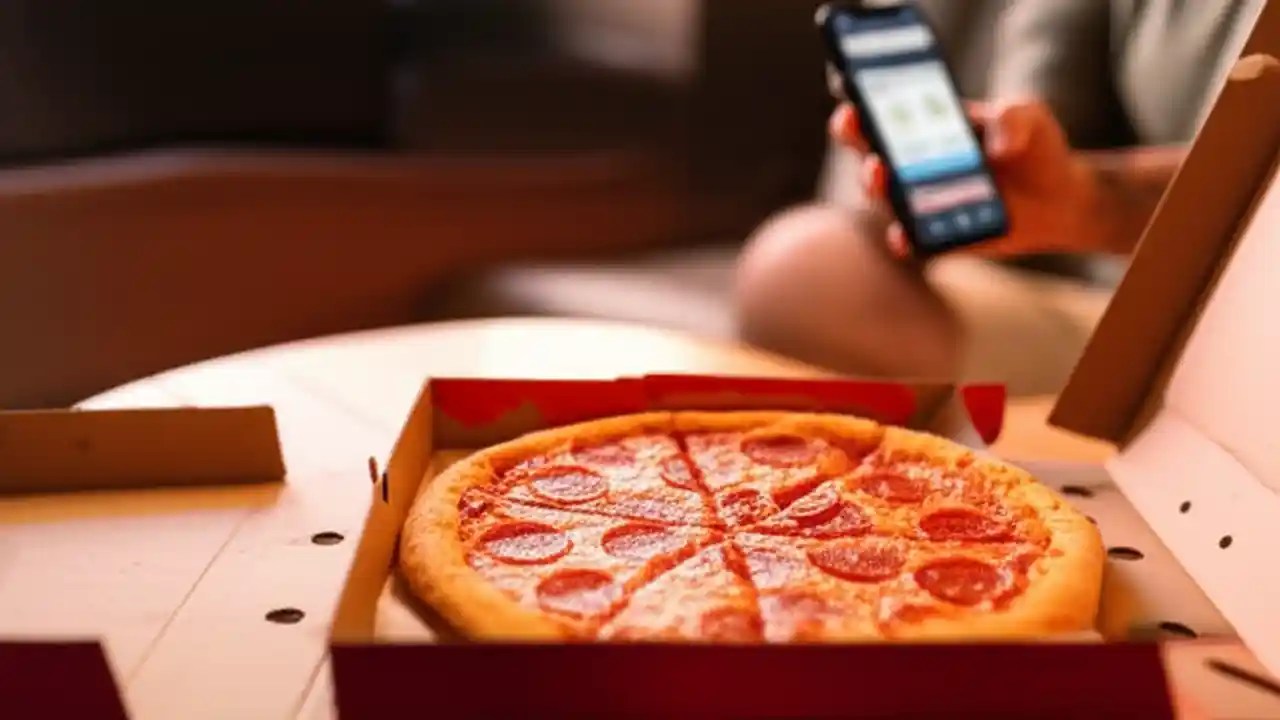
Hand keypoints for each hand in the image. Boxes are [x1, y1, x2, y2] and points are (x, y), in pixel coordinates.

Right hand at [830, 99, 1104, 259]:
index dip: (860, 106)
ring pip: (882, 195)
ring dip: (873, 184)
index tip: (852, 98)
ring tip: (879, 172)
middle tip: (854, 123)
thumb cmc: (1036, 148)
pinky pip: (909, 241)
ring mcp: (921, 202)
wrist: (1061, 197)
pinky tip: (905, 233)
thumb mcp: (1029, 116)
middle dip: (853, 136)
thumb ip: (1014, 115)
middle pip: (868, 150)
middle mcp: (914, 166)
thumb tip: (998, 146)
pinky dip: (903, 238)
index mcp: (926, 129)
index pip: (881, 114)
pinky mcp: (936, 236)